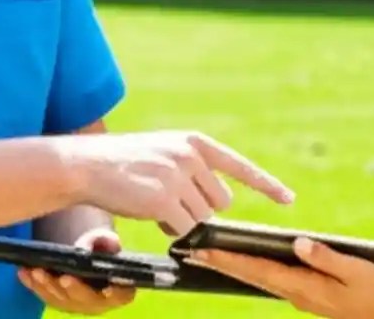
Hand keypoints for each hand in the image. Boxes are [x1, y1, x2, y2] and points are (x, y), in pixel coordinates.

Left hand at [18, 227, 134, 314]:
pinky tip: (24, 272)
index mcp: (119, 290)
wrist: (88, 257)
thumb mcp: (105, 241)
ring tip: (37, 271)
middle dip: (74, 289)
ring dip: (48, 286)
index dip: (116, 293)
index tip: (108, 289)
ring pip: (62, 300)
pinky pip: (45, 296)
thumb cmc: (102, 249)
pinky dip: (33, 285)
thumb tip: (84, 248)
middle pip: (86, 300)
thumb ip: (102, 241)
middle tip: (64, 278)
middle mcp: (98, 303)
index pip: (121, 295)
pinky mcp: (58, 302)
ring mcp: (76, 305)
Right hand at [63, 130, 294, 236]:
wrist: (85, 165)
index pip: (239, 166)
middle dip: (199, 209)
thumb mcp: (164, 152)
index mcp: (194, 142)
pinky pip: (183, 231)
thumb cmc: (125, 163)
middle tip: (168, 200)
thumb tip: (219, 203)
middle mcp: (191, 156)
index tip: (288, 199)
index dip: (266, 185)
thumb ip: (194, 169)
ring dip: (181, 220)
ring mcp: (178, 178)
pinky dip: (170, 231)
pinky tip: (149, 215)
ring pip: (201, 219)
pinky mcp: (164, 201)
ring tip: (153, 203)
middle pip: (220, 202)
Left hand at [187, 237, 373, 318]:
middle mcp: (296, 293)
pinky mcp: (307, 293)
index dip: (229, 260)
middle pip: (251, 275)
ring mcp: (300, 295)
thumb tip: (298, 242)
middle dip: (221, 262)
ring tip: (209, 253)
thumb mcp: (358, 271)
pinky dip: (255, 268)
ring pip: (260, 278)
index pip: (258, 270)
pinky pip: (273, 279)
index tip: (203, 252)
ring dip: (235, 265)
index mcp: (305, 286)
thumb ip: (327, 257)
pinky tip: (245, 259)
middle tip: (190, 252)